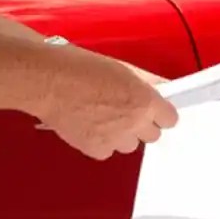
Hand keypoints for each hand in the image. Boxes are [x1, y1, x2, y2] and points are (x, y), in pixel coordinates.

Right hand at [36, 51, 177, 160]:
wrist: (49, 81)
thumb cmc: (83, 67)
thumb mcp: (123, 68)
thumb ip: (147, 83)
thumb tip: (162, 88)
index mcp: (145, 101)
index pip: (170, 119)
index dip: (161, 114)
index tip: (153, 110)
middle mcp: (134, 123)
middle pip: (153, 135)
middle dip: (142, 125)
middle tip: (125, 111)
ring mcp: (115, 139)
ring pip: (130, 145)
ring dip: (122, 135)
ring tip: (103, 117)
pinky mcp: (94, 149)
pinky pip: (107, 151)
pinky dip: (101, 142)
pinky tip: (89, 125)